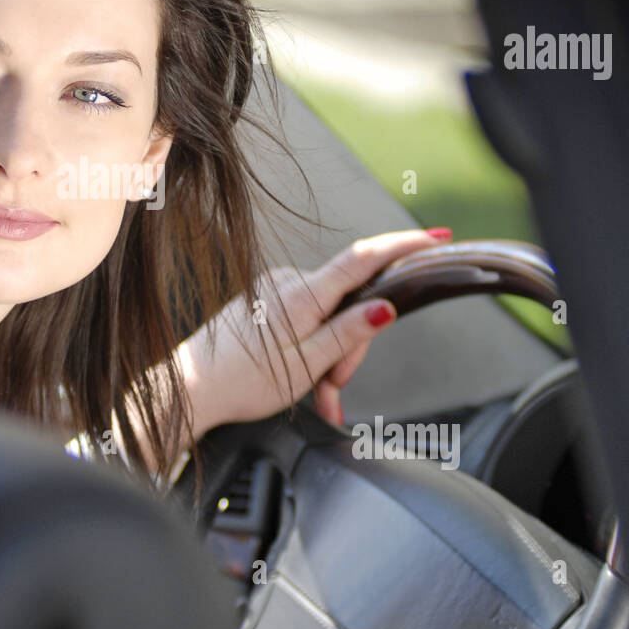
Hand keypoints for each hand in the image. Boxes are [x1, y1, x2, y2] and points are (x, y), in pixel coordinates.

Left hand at [180, 228, 452, 435]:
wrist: (192, 388)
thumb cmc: (242, 382)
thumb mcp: (307, 365)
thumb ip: (349, 334)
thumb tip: (385, 308)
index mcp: (301, 296)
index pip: (363, 259)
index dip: (403, 246)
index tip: (435, 236)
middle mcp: (288, 283)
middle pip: (350, 302)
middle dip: (352, 346)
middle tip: (333, 387)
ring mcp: (275, 290)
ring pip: (330, 316)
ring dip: (332, 355)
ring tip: (316, 392)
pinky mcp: (266, 301)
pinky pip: (308, 319)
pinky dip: (315, 348)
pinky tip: (306, 382)